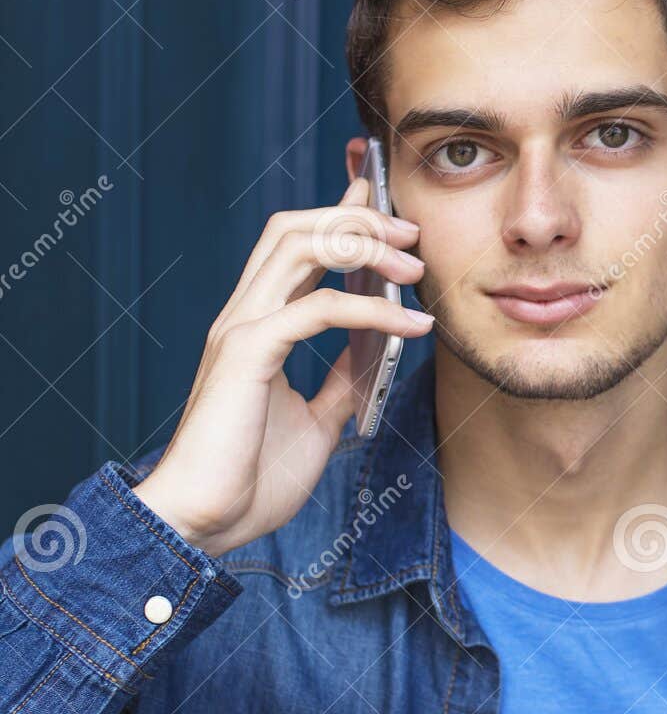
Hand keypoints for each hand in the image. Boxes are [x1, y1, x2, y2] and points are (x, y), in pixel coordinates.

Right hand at [132, 177, 432, 555]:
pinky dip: (371, 311)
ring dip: (364, 246)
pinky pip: (316, 310)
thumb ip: (343, 376)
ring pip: (298, 246)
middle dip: (357, 215)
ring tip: (416, 268)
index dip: (340, 208)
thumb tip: (380, 345)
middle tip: (412, 233)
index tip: (383, 190)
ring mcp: (241, 330)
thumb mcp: (319, 418)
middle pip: (295, 226)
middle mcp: (245, 315)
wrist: (203, 524)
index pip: (297, 244)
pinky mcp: (248, 355)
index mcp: (257, 324)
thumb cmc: (251, 477)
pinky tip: (412, 327)